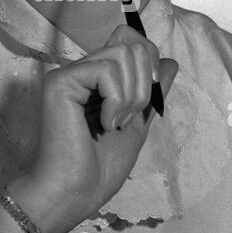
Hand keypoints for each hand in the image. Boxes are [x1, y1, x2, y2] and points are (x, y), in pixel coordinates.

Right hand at [20, 24, 178, 226]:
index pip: (130, 39)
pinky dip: (116, 100)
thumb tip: (171, 62)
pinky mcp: (60, 81)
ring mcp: (69, 74)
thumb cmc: (100, 168)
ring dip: (131, 95)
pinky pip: (106, 70)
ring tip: (115, 124)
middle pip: (132, 43)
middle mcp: (82, 70)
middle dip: (144, 84)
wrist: (76, 192)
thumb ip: (152, 93)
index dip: (150, 60)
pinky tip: (104, 124)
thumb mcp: (138, 125)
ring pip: (123, 53)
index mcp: (98, 79)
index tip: (148, 97)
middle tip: (127, 119)